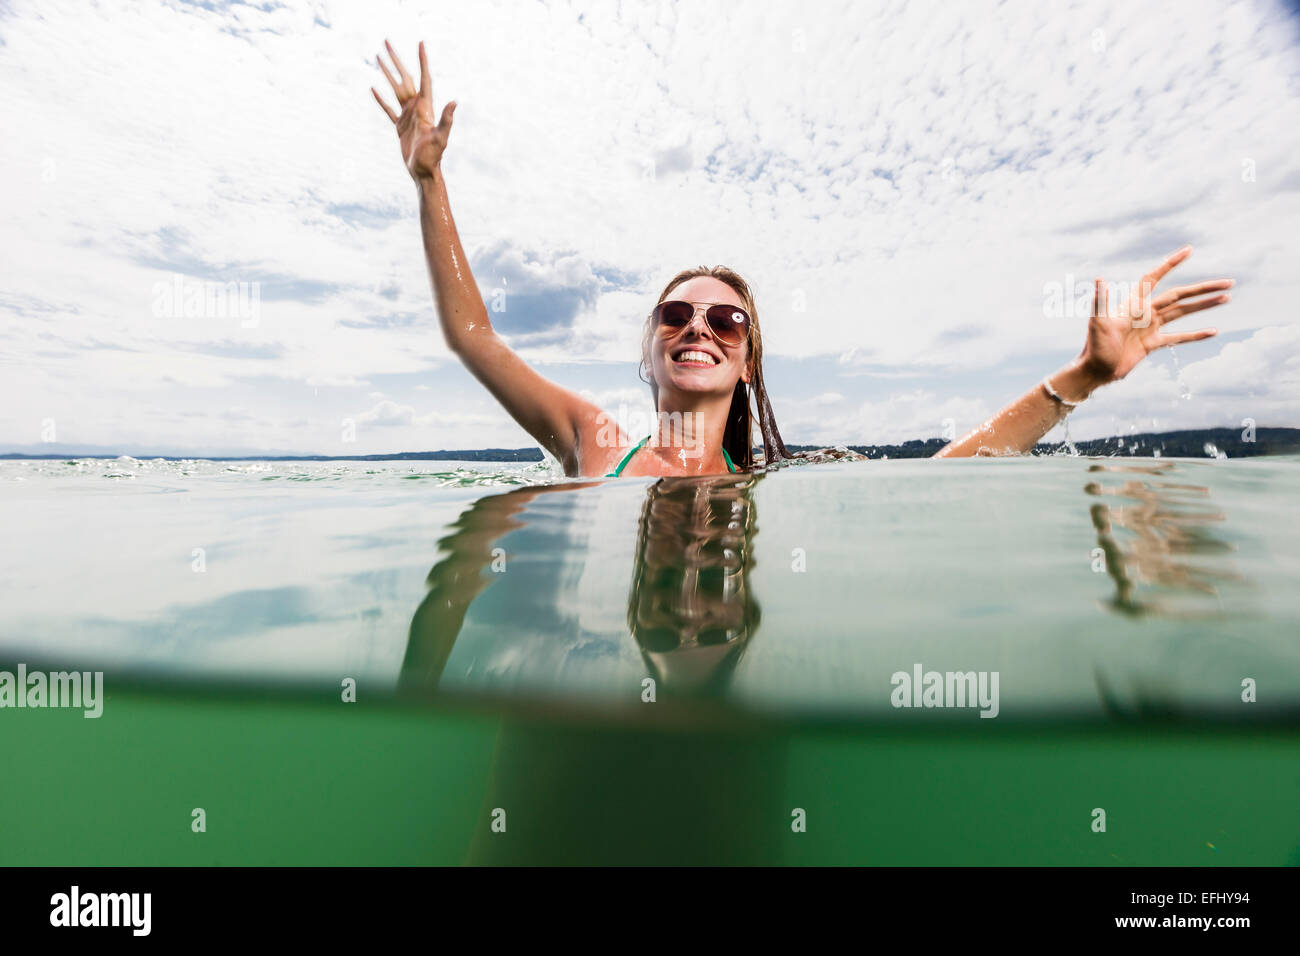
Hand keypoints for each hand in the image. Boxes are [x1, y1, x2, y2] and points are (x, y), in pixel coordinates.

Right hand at [372, 40, 455, 180]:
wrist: (423, 172)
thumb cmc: (433, 157)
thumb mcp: (440, 137)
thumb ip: (446, 120)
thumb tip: (454, 102)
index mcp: (425, 107)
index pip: (424, 78)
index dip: (423, 61)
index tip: (421, 43)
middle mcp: (416, 108)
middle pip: (405, 78)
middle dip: (396, 60)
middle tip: (386, 41)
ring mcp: (407, 116)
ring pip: (395, 89)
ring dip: (386, 73)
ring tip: (378, 57)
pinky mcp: (399, 126)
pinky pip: (388, 109)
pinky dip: (381, 99)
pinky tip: (373, 88)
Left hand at [1078, 246, 1232, 386]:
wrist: (1096, 371)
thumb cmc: (1094, 346)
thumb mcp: (1097, 322)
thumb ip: (1101, 301)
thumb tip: (1099, 278)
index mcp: (1134, 304)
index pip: (1154, 278)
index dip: (1170, 264)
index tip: (1189, 250)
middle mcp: (1145, 312)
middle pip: (1179, 295)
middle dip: (1202, 288)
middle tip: (1228, 282)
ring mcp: (1151, 328)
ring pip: (1183, 313)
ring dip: (1204, 306)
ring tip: (1226, 298)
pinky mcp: (1153, 344)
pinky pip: (1179, 337)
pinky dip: (1196, 335)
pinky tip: (1213, 331)